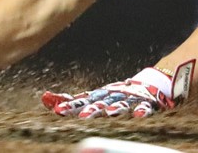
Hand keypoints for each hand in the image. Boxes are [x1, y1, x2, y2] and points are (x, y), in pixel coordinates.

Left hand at [41, 68, 175, 118]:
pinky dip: (143, 111)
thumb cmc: (118, 94)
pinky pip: (146, 107)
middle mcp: (114, 96)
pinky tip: (138, 116)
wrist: (153, 80)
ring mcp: (131, 99)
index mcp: (101, 95)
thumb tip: (44, 97)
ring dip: (116, 108)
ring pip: (123, 104)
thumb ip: (71, 100)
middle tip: (82, 117)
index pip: (84, 99)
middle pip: (102, 102)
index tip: (58, 111)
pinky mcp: (148, 103)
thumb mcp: (95, 96)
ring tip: (110, 114)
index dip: (72, 105)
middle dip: (92, 109)